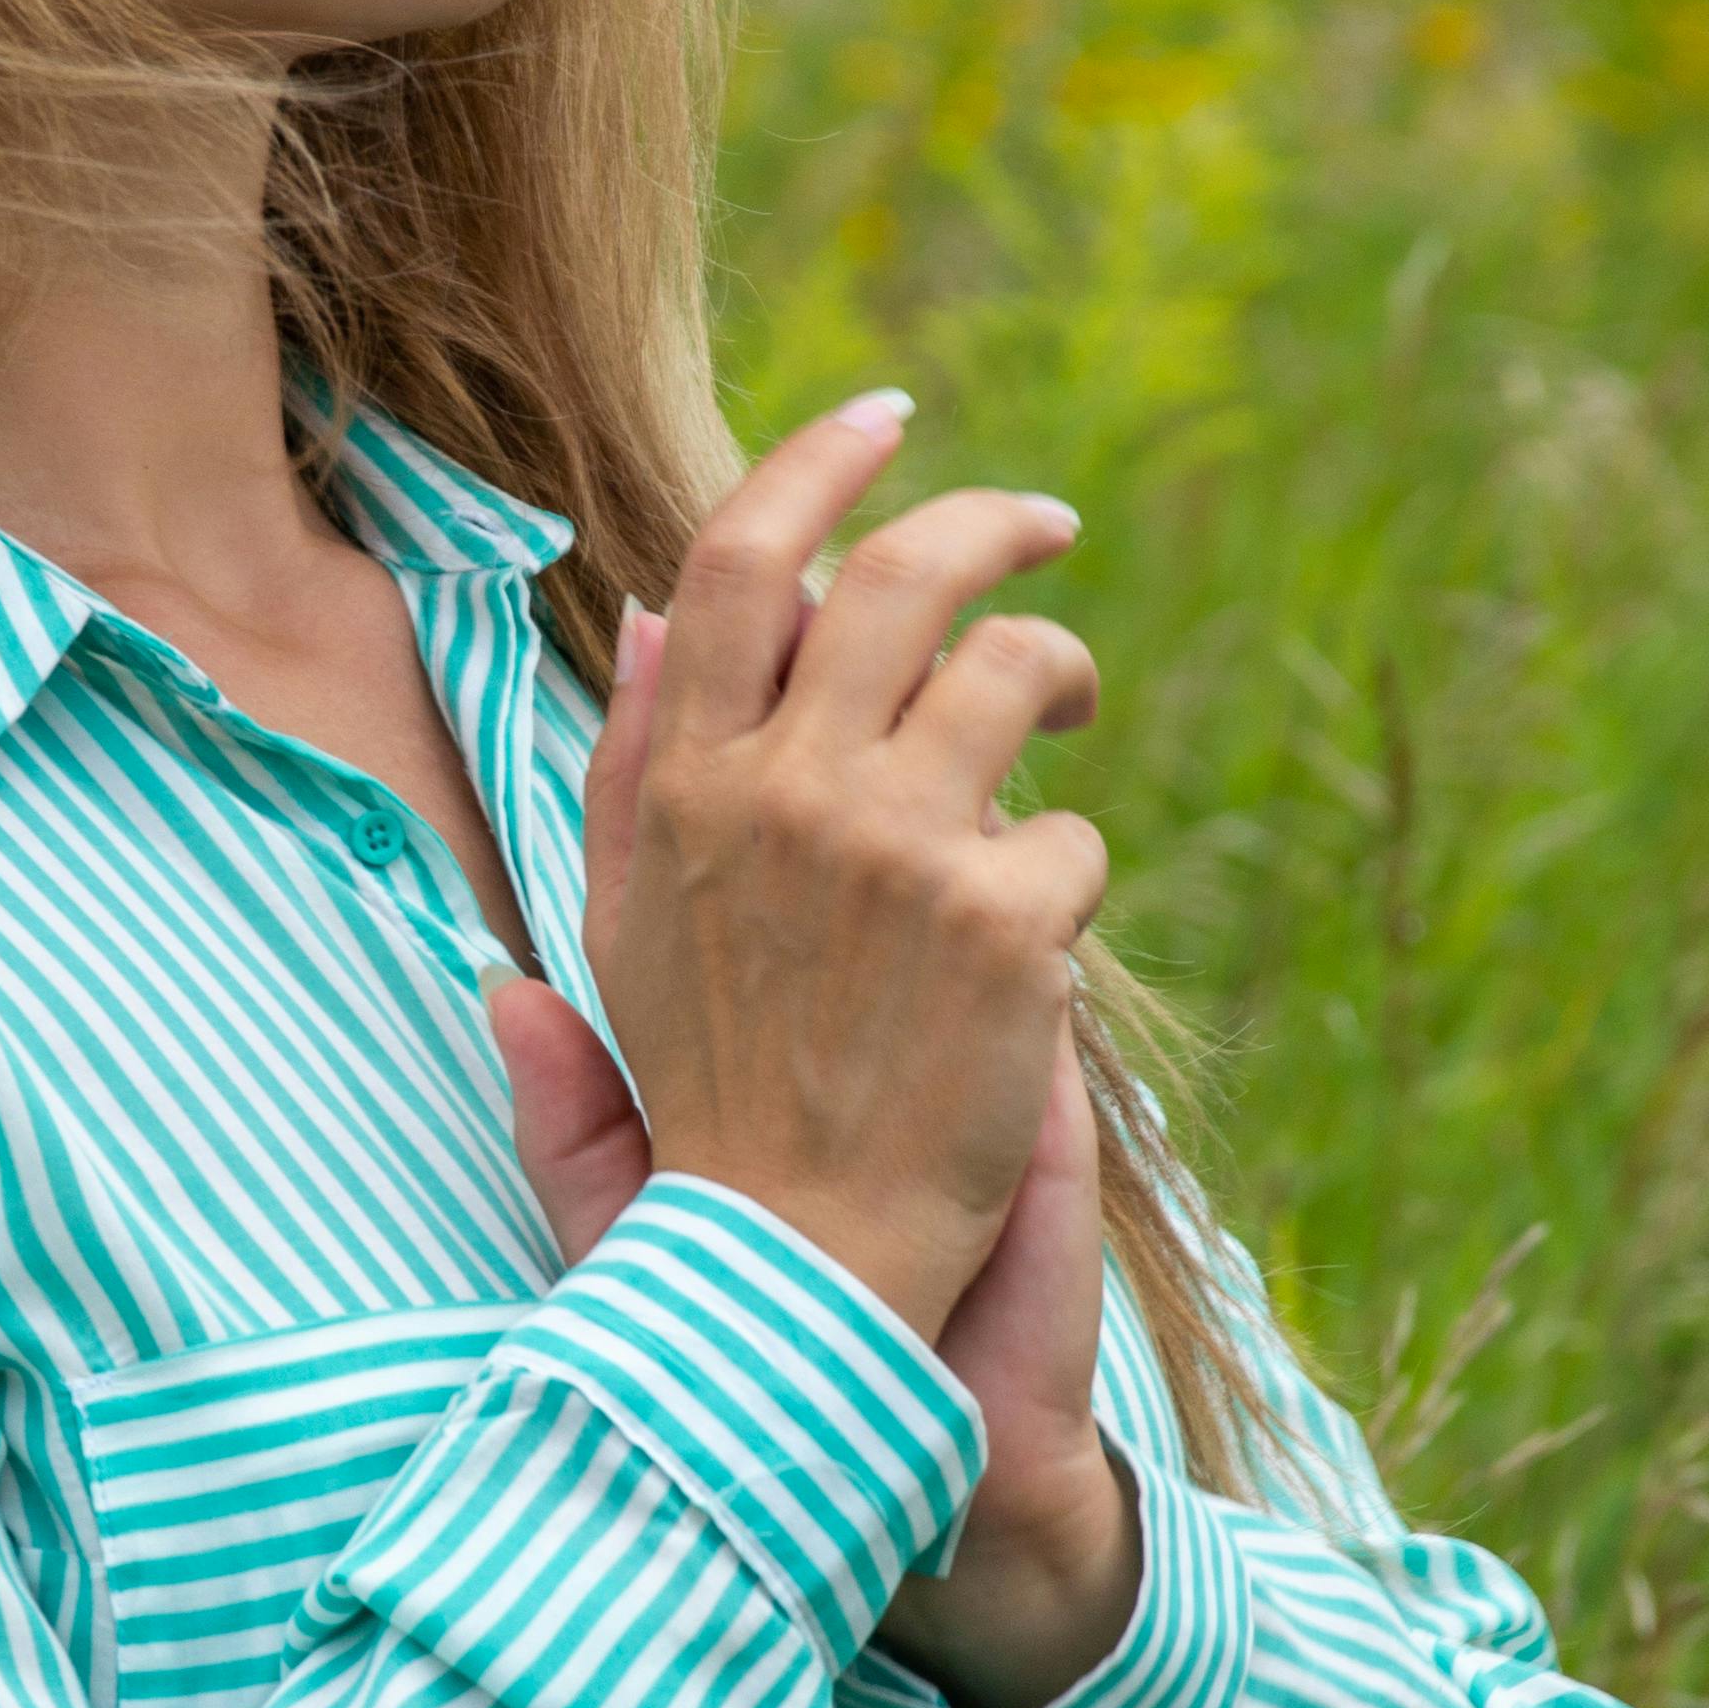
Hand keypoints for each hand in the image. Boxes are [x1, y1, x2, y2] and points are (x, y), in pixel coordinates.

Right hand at [482, 399, 1142, 1707]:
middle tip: (1046, 528)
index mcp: (677, 793)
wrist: (796, 1287)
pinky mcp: (1001, 927)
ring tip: (1071, 717)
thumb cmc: (715, 1115)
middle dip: (991, 523)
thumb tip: (637, 617)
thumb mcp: (632, 934)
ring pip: (1019, 674)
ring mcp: (893, 854)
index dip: (819, 467)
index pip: (734, 563)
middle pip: (903, 575)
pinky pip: (1077, 838)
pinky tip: (1037, 958)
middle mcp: (778, 799)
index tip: (887, 420)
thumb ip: (634, 770)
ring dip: (1062, 675)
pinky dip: (1071, 888)